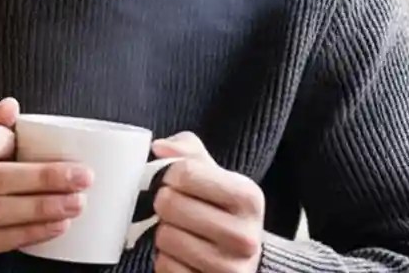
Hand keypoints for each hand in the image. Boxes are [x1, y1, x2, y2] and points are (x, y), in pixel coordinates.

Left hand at [150, 132, 263, 272]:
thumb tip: (159, 148)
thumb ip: (189, 152)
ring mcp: (228, 268)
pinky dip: (166, 259)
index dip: (169, 174)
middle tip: (174, 208)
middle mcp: (243, 235)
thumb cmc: (224, 211)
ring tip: (181, 232)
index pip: (185, 172)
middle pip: (170, 204)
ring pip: (164, 237)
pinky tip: (182, 255)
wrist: (246, 261)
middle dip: (164, 204)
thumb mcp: (217, 176)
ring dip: (165, 233)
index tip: (174, 181)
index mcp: (248, 197)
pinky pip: (164, 266)